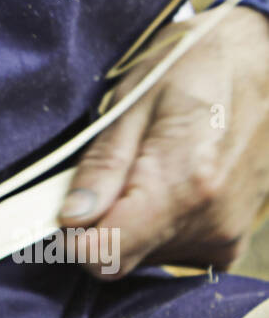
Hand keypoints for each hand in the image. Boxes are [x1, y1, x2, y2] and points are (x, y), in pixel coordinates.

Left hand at [60, 6, 268, 278]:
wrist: (260, 57)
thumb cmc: (192, 67)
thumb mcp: (133, 101)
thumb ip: (102, 165)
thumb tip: (71, 218)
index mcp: (182, 185)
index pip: (105, 256)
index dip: (74, 240)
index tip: (68, 213)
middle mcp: (209, 218)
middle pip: (122, 260)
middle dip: (100, 230)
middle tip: (107, 180)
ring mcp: (226, 232)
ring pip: (144, 258)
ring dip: (131, 227)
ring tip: (147, 173)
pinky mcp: (232, 240)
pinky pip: (177, 257)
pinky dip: (159, 235)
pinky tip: (166, 194)